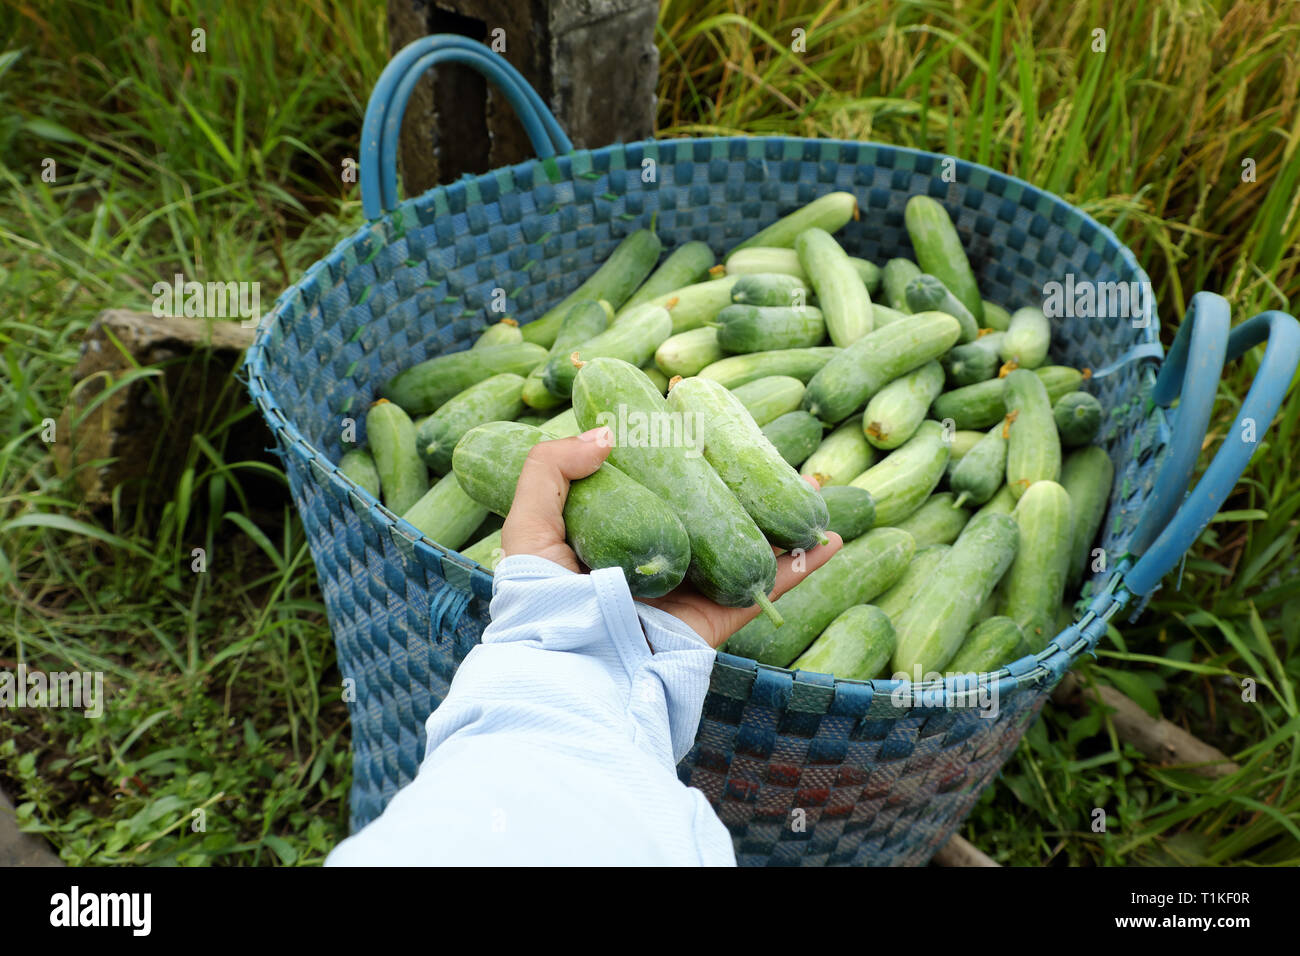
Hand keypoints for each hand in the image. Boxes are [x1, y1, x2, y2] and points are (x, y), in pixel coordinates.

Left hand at [501, 431, 843, 648]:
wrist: (572, 666)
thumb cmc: (543, 598)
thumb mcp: (530, 522)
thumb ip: (551, 468)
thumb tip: (610, 434)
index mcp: (615, 537)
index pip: (654, 488)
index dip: (676, 456)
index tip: (697, 419)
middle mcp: (657, 560)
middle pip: (708, 511)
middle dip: (738, 480)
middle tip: (759, 443)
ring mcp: (691, 589)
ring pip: (744, 543)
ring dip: (780, 515)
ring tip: (810, 485)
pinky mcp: (716, 618)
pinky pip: (767, 587)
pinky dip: (803, 565)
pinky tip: (830, 538)